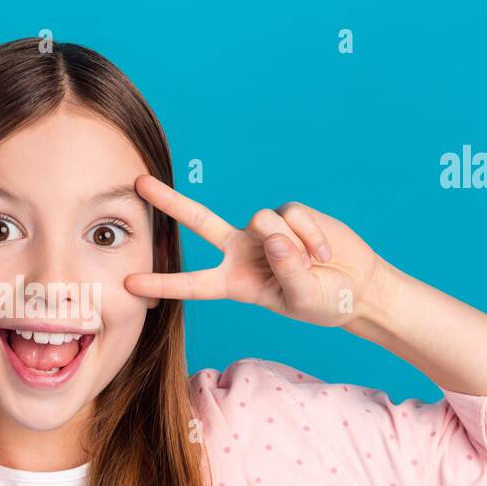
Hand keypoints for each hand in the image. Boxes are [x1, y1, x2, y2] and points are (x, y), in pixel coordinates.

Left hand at [122, 176, 386, 327]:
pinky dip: (311, 234)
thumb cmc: (325, 302)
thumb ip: (288, 272)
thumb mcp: (304, 299)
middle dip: (170, 201)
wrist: (358, 287)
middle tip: (138, 183)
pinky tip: (324, 251)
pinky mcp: (290, 214)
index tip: (128, 282)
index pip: (192, 283)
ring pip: (263, 221)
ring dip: (292, 244)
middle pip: (199, 221)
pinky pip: (292, 216)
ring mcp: (265, 231)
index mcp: (235, 283)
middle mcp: (242, 252)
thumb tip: (275, 238)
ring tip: (314, 263)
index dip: (162, 282)